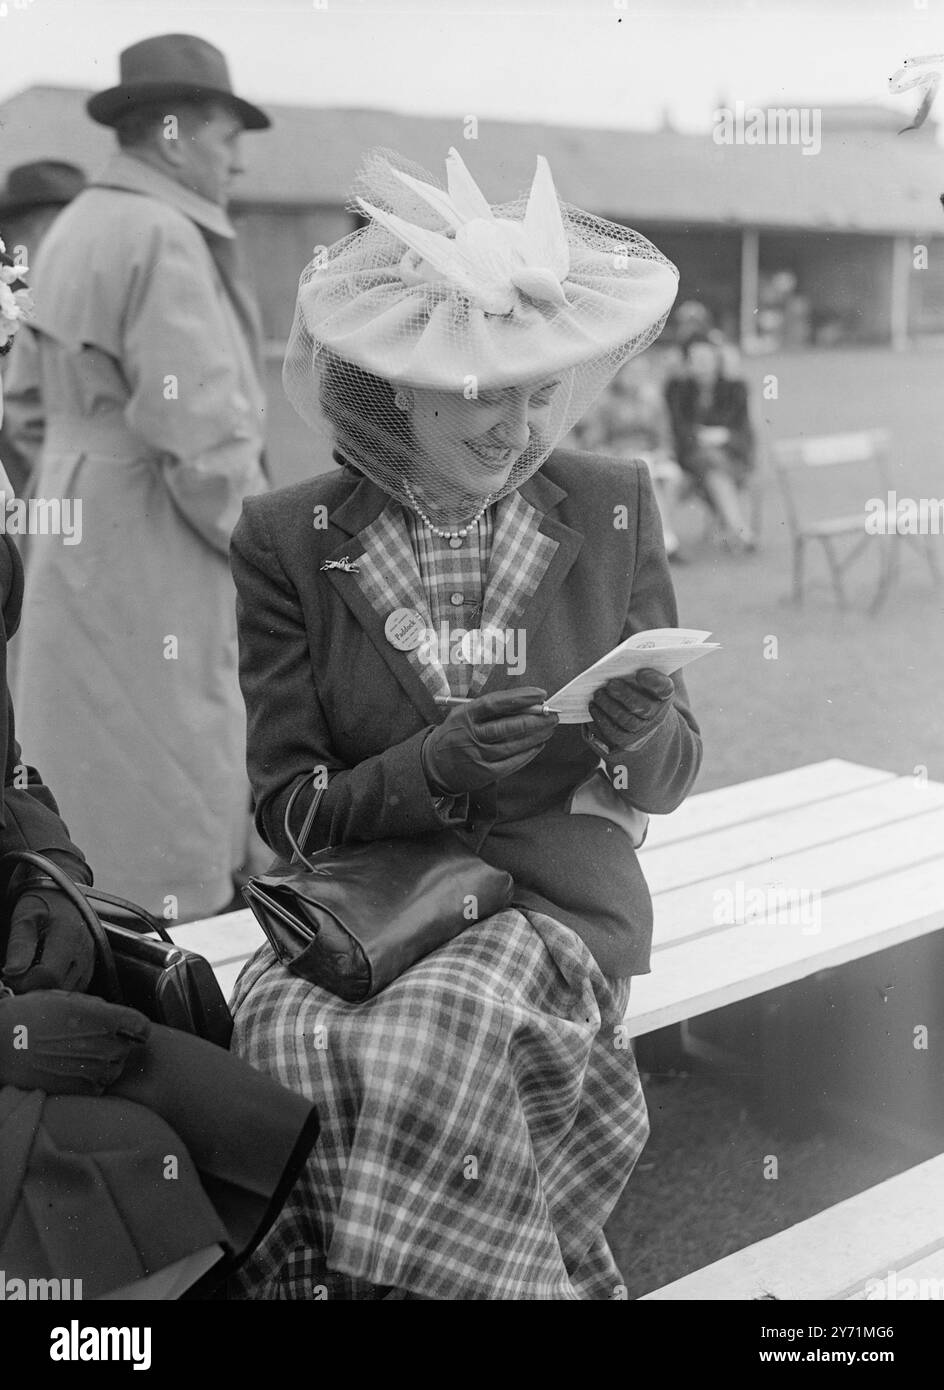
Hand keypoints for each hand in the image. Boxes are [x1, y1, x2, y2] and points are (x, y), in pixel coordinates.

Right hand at [0, 990, 149, 1094]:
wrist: (0, 1044)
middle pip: (128, 1048)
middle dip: (115, 1044)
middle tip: (90, 1041)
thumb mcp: (64, 999)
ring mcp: (96, 1069)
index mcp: (105, 1018)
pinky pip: (99, 1086)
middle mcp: (106, 1044)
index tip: (128, 1028)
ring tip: (78, 1056)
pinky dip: (90, 1080)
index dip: (135, 1026)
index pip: (141, 1025)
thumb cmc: (28, 1016)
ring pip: (114, 1069)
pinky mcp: (82, 1090)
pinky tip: (71, 1071)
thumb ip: (94, 1006)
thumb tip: (107, 1012)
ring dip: (104, 1063)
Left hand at [2, 885, 95, 993]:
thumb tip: (12, 972)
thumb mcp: (24, 919)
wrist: (61, 894)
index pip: (48, 974)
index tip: (11, 978)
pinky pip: (77, 986)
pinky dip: (60, 986)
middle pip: (59, 986)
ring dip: (48, 989)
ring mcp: (90, 958)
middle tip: (18, 979)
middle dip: (35, 987)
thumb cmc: (40, 904)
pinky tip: (46, 976)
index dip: (26, 982)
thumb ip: (19, 945)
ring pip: (68, 989)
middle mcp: (84, 949)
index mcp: (68, 934)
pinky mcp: (91, 964)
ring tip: (31, 975)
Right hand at [422, 687, 558, 794]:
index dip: (520, 698)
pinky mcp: (484, 773)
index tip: (540, 694)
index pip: (495, 703)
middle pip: (508, 726)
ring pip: (513, 745)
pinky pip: (512, 763)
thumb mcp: (464, 715)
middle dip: (534, 719)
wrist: (434, 765)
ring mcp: (477, 756)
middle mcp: (470, 735)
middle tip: (551, 714)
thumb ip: (489, 710)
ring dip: (535, 736)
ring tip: (549, 728)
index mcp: (464, 715)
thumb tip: (526, 704)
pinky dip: (528, 754)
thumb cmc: (456, 734)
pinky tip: (538, 745)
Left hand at [587, 669, 675, 755]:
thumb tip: (617, 658)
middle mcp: (657, 714)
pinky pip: (615, 733)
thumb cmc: (638, 688)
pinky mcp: (628, 741)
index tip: (640, 672)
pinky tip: (593, 706)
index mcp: (664, 694)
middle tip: (610, 683)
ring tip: (598, 693)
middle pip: (644, 708)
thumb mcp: (642, 677)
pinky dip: (602, 720)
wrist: (641, 717)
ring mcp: (643, 729)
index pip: (664, 688)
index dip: (654, 681)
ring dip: (610, 706)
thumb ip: (635, 667)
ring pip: (627, 721)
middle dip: (626, 695)